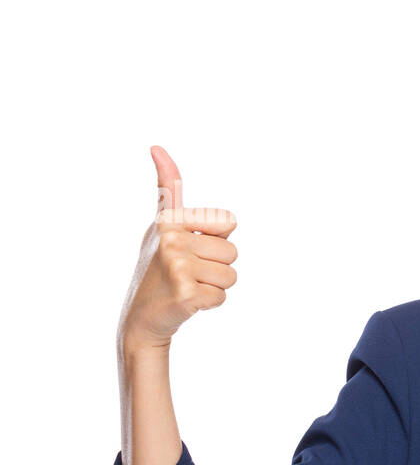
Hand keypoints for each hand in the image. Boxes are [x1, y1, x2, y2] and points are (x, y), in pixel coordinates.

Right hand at [117, 146, 238, 351]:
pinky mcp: (186, 292)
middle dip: (217, 266)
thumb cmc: (160, 268)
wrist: (143, 318)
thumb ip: (169, 189)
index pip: (228, 221)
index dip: (218, 237)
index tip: (190, 243)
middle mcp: (170, 238)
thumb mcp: (164, 225)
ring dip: (215, 285)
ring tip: (188, 285)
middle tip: (188, 272)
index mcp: (169, 219)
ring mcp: (176, 265)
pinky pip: (223, 295)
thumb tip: (157, 146)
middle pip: (232, 251)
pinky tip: (187, 301)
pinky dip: (210, 303)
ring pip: (231, 275)